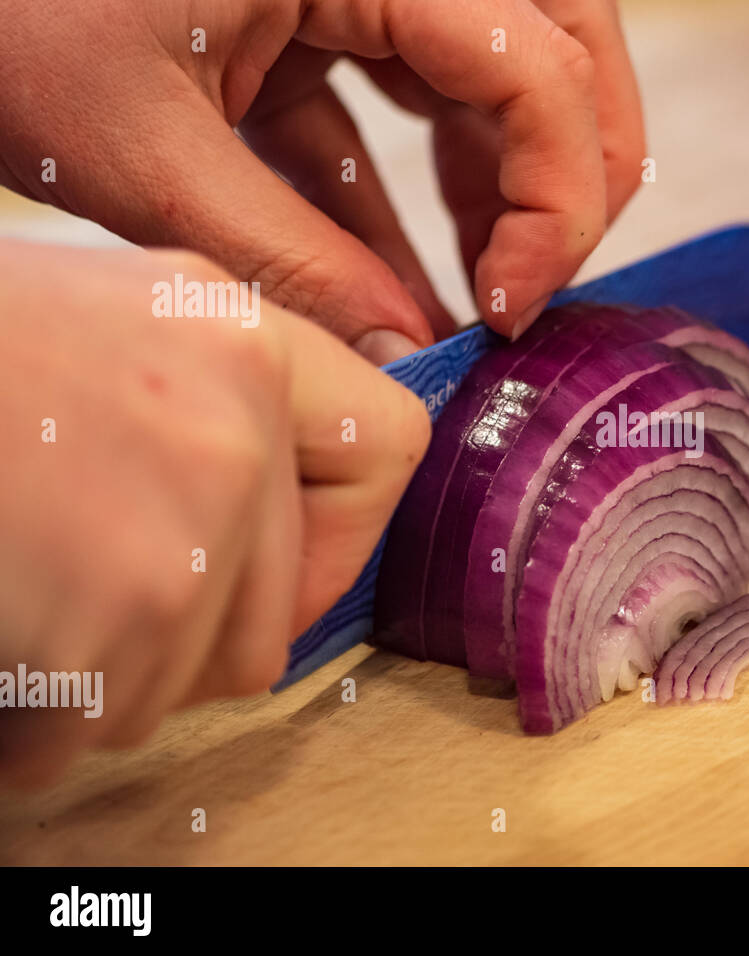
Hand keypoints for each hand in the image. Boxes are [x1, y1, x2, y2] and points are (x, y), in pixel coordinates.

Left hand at [0, 0, 644, 358]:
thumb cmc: (0, 15)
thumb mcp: (143, 156)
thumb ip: (293, 265)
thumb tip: (408, 360)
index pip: (538, 65)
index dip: (556, 200)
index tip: (509, 309)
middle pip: (558, 44)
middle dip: (570, 176)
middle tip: (539, 283)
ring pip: (496, 69)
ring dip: (502, 188)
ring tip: (477, 293)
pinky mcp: (314, 6)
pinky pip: (404, 95)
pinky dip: (414, 186)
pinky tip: (403, 279)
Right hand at [0, 241, 429, 786]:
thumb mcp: (108, 313)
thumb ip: (218, 399)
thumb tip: (283, 501)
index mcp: (243, 340)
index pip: (389, 449)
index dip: (345, 526)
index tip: (283, 551)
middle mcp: (236, 426)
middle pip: (284, 612)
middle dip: (195, 637)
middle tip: (100, 601)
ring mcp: (186, 524)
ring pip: (194, 679)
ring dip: (106, 678)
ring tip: (28, 595)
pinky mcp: (119, 612)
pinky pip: (99, 725)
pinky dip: (34, 725)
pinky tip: (2, 648)